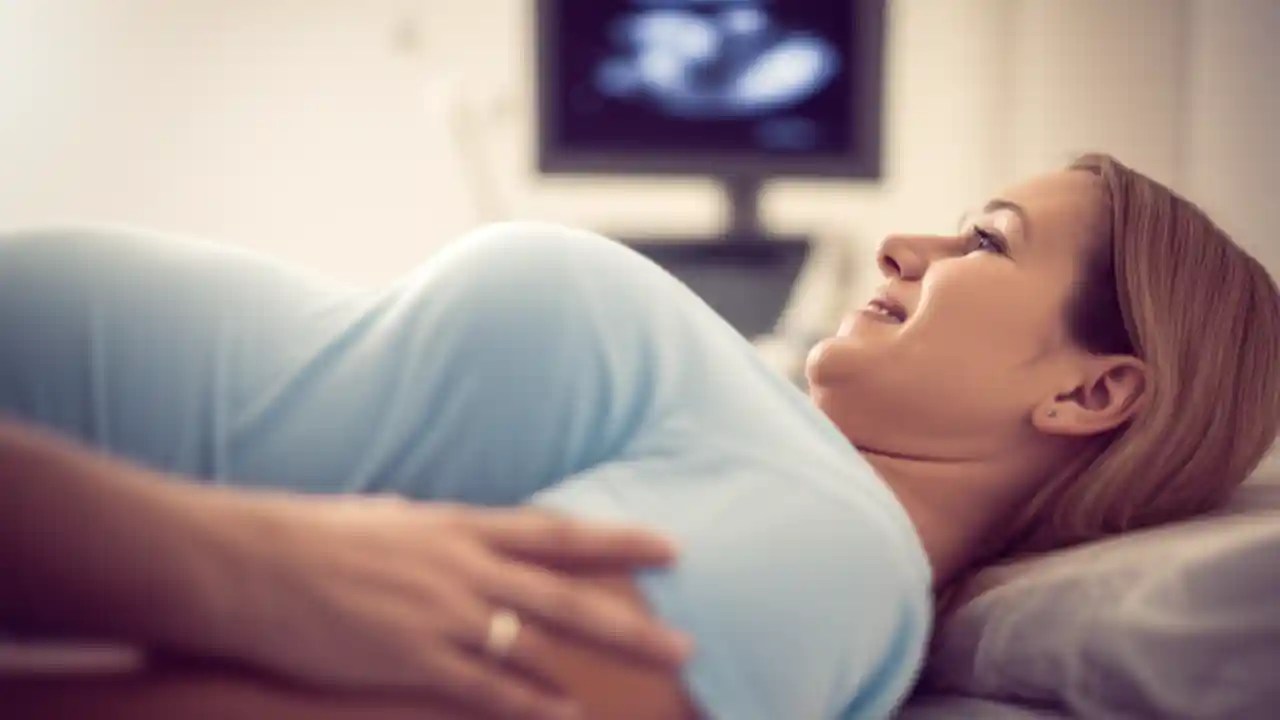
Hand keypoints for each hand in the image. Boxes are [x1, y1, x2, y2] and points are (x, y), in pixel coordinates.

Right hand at [193, 493, 689, 719]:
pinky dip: (531, 704)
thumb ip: (437, 532)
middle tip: (686, 640)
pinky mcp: (410, 657)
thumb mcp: (388, 518)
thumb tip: (463, 535)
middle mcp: (461, 565)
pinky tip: (565, 715)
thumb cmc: (309, 536)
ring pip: (541, 643)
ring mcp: (440, 613)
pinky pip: (486, 687)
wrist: (245, 562)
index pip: (556, 533)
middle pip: (567, 594)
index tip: (669, 548)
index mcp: (456, 524)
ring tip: (651, 679)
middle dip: (632, 618)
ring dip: (599, 665)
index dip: (617, 542)